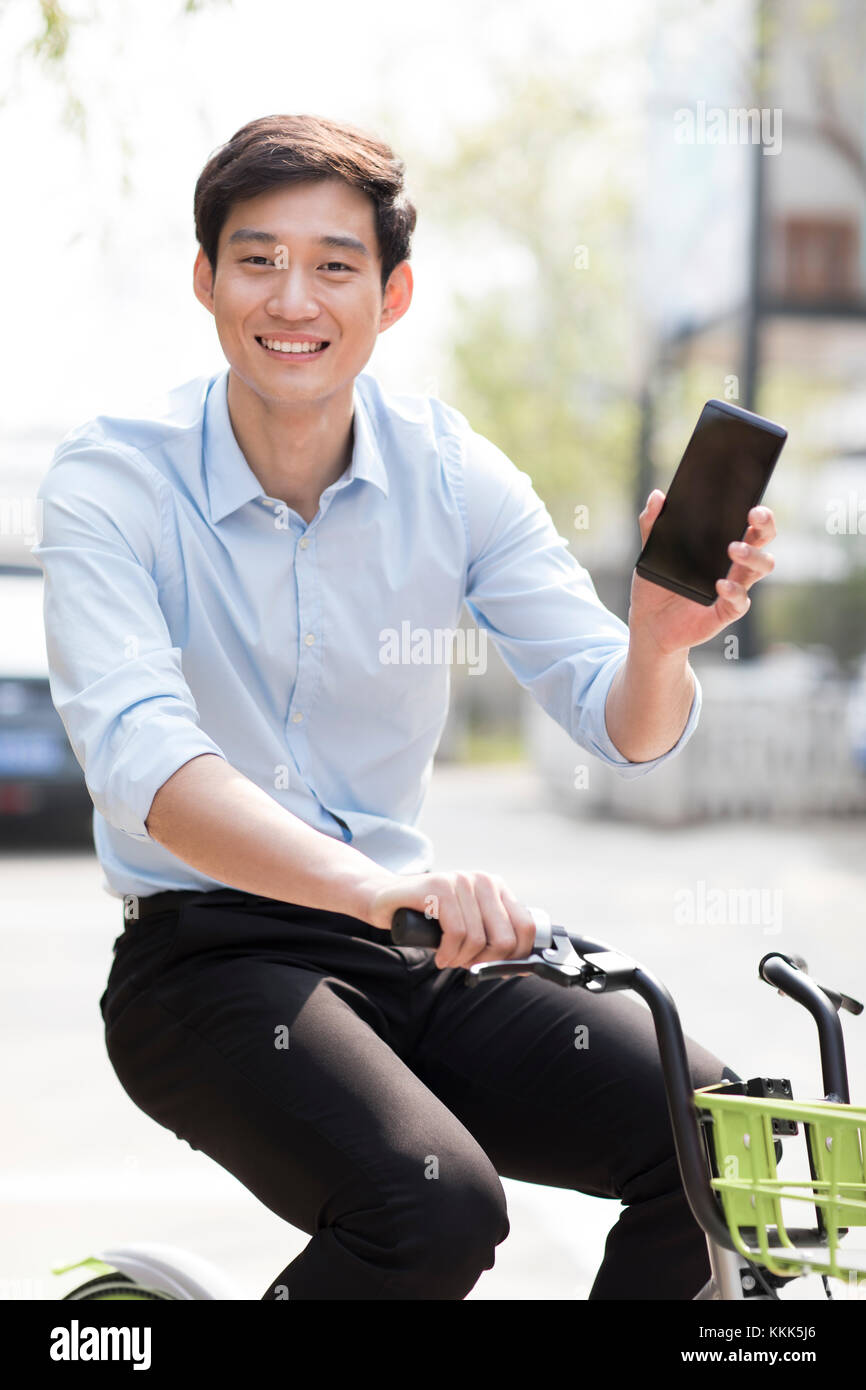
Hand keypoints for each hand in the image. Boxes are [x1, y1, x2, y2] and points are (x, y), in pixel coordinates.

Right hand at [359, 870, 536, 969]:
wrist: (386, 899)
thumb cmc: (429, 918)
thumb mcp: (467, 925)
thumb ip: (492, 938)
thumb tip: (522, 966)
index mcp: (496, 887)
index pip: (526, 927)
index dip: (517, 957)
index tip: (499, 970)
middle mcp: (482, 880)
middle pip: (505, 938)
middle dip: (486, 962)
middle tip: (467, 965)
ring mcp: (460, 881)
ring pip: (478, 939)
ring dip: (461, 960)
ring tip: (448, 959)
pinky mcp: (439, 887)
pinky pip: (456, 933)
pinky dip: (448, 953)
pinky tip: (440, 956)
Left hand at [629, 492, 776, 655]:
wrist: (647, 623)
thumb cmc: (656, 584)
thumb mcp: (650, 553)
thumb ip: (652, 525)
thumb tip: (656, 495)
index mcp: (720, 546)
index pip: (749, 525)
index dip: (758, 513)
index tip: (753, 502)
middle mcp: (734, 565)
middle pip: (762, 542)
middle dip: (764, 527)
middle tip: (753, 516)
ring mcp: (733, 588)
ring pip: (760, 568)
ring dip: (752, 556)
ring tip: (733, 549)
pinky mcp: (726, 612)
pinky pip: (740, 601)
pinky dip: (734, 591)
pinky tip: (721, 584)